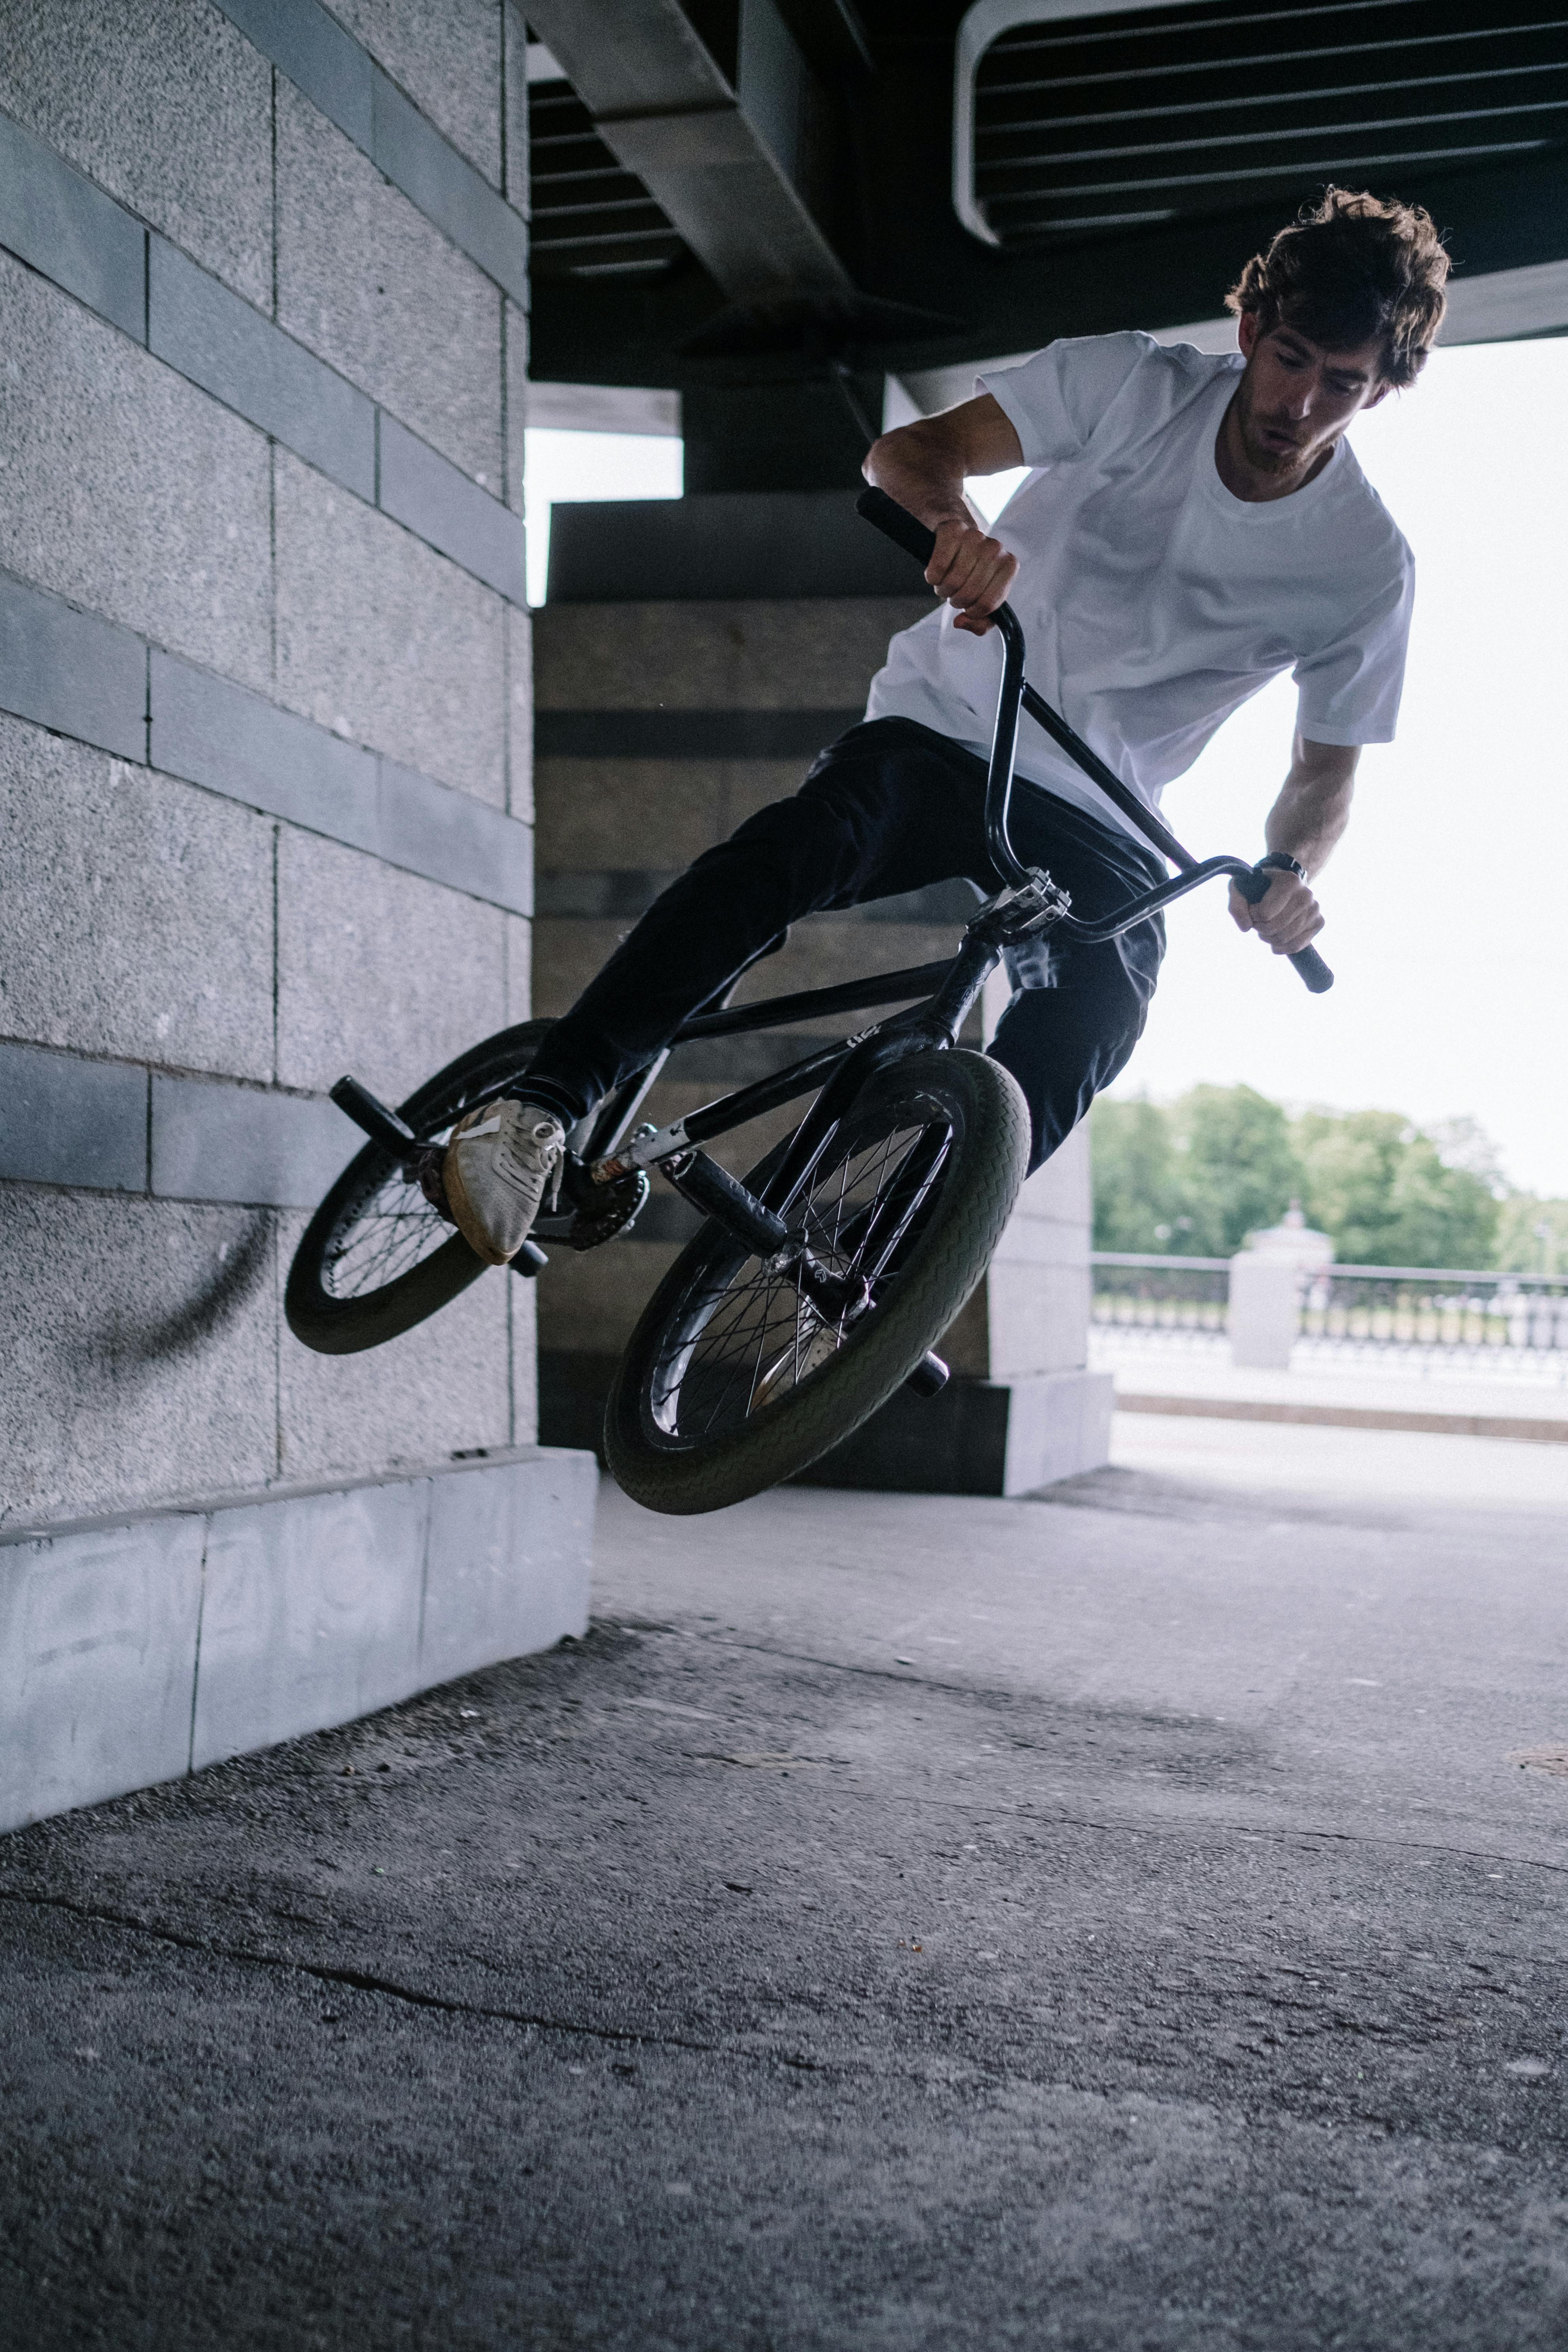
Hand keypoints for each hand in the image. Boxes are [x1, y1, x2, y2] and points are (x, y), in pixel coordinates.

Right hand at [925, 517, 1017, 635]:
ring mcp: (975, 536)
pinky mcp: (952, 529)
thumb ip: (980, 622)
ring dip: (943, 589)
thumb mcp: (983, 599)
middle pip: (969, 593)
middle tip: (954, 593)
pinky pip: (939, 565)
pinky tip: (935, 573)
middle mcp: (996, 549)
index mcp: (1008, 566)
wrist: (958, 540)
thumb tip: (960, 622)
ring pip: (953, 581)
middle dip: (956, 600)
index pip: (987, 604)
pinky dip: (932, 576)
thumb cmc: (973, 573)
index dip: (972, 612)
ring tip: (945, 582)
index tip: (968, 606)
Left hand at [1229, 869, 1323, 953]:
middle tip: (1258, 921)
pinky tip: (1275, 942)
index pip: (1265, 913)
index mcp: (1289, 881)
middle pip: (1275, 928)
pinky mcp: (1319, 922)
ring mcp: (1315, 909)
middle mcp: (1306, 894)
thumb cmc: (1260, 887)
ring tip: (1267, 928)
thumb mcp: (1241, 888)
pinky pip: (1297, 946)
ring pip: (1284, 938)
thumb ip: (1236, 905)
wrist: (1284, 885)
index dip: (1253, 915)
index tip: (1253, 908)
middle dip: (1260, 929)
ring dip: (1269, 938)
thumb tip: (1245, 927)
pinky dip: (1281, 948)